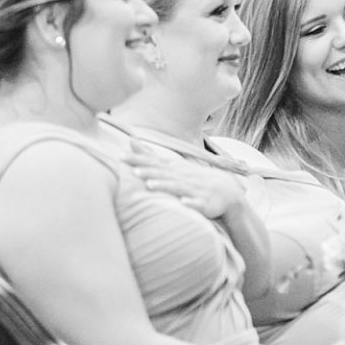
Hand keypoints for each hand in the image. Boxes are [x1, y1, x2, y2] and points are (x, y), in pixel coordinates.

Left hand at [125, 146, 244, 219]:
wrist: (225, 190)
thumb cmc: (192, 177)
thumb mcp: (171, 165)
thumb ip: (149, 154)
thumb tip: (130, 141)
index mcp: (173, 168)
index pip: (152, 161)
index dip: (137, 159)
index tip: (119, 157)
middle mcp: (181, 176)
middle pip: (162, 172)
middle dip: (148, 171)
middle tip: (133, 170)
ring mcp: (193, 189)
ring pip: (177, 187)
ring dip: (165, 185)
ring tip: (150, 185)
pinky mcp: (204, 203)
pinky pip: (197, 203)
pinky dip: (191, 203)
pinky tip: (184, 203)